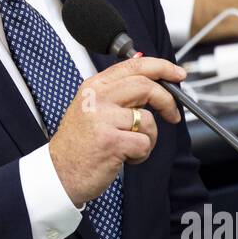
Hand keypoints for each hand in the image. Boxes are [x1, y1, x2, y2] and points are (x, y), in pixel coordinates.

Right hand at [49, 56, 185, 206]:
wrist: (59, 173)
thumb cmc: (79, 144)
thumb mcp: (92, 108)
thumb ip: (118, 92)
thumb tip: (151, 78)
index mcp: (94, 86)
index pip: (134, 65)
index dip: (162, 67)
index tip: (178, 74)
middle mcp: (97, 98)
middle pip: (146, 86)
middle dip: (167, 101)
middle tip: (173, 115)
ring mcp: (103, 119)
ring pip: (148, 120)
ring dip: (148, 138)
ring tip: (130, 147)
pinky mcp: (111, 142)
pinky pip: (144, 143)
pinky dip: (140, 155)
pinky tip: (124, 158)